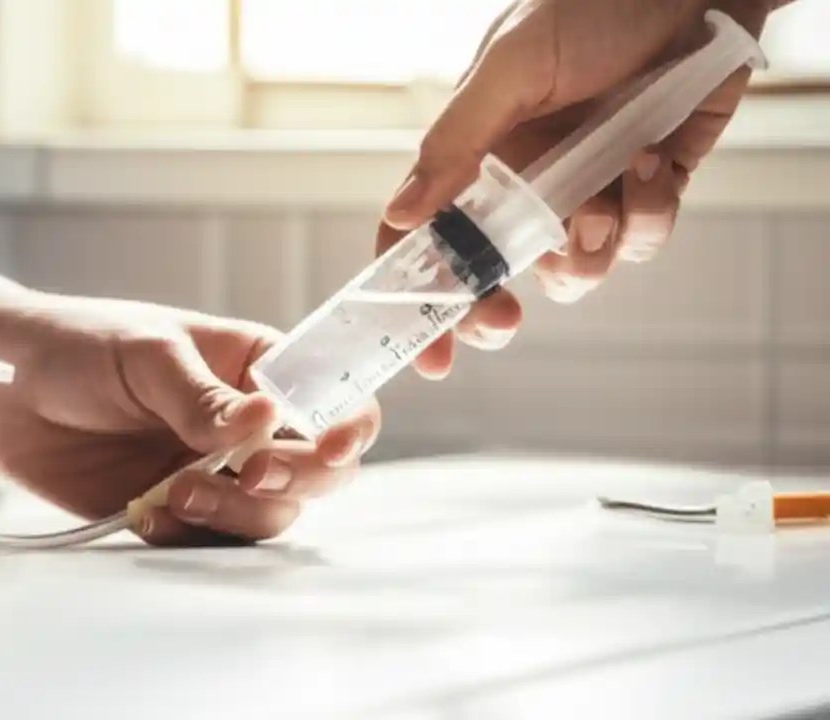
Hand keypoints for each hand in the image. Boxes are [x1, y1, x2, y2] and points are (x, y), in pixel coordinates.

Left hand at [0, 294, 380, 545]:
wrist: (8, 396)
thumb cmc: (80, 347)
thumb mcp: (145, 355)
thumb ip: (203, 397)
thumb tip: (266, 419)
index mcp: (258, 366)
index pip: (334, 398)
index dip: (348, 427)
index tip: (328, 447)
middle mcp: (250, 424)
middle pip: (316, 472)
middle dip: (290, 479)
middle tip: (245, 475)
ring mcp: (218, 470)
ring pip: (268, 514)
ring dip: (235, 514)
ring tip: (178, 492)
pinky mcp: (179, 510)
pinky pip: (212, 541)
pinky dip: (190, 535)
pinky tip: (151, 511)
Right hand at [378, 0, 773, 379]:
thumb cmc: (590, 5)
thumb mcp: (511, 66)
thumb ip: (456, 142)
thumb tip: (403, 215)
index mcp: (477, 156)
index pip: (428, 238)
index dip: (419, 297)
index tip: (428, 349)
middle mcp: (526, 183)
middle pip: (495, 278)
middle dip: (495, 311)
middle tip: (503, 320)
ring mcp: (588, 190)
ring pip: (575, 270)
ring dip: (590, 249)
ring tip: (608, 194)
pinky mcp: (651, 189)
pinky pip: (642, 239)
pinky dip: (651, 210)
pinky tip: (656, 157)